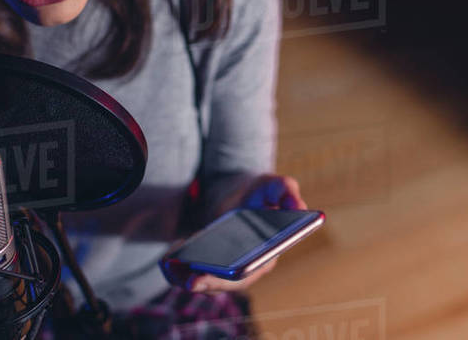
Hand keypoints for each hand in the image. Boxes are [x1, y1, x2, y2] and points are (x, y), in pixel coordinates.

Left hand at [164, 174, 307, 293]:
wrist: (237, 192)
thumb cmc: (259, 192)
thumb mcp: (274, 185)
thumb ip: (287, 191)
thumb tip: (300, 207)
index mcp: (268, 252)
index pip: (251, 270)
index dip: (233, 276)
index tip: (217, 276)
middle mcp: (250, 266)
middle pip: (228, 283)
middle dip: (208, 284)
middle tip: (189, 280)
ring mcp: (229, 267)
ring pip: (209, 281)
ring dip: (189, 281)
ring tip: (172, 270)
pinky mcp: (212, 265)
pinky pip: (196, 274)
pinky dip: (180, 272)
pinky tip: (167, 262)